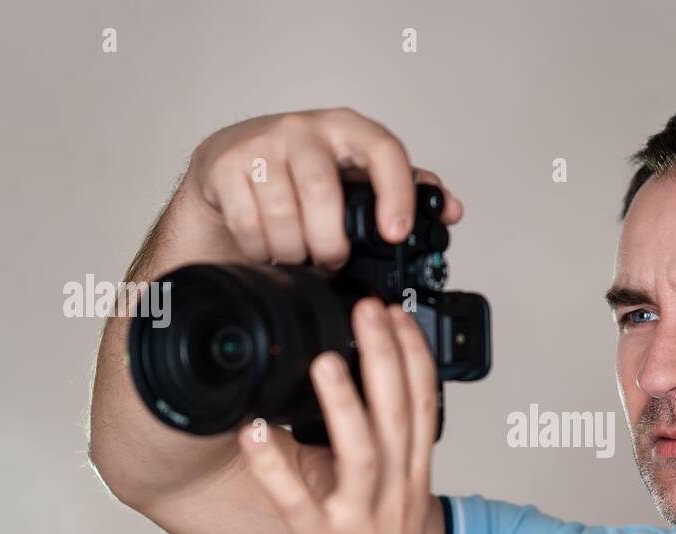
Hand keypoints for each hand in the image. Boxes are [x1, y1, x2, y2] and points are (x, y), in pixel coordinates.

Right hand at [178, 106, 463, 268]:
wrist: (229, 163)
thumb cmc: (303, 173)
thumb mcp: (356, 176)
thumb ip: (405, 191)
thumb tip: (452, 210)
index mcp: (347, 129)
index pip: (383, 150)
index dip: (395, 192)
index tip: (396, 232)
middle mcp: (303, 129)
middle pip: (324, 195)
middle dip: (331, 244)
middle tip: (333, 262)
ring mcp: (260, 145)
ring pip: (283, 216)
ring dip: (296, 253)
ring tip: (303, 259)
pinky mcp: (224, 167)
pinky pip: (249, 225)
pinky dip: (264, 251)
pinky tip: (271, 251)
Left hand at [237, 296, 437, 533]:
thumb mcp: (395, 514)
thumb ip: (385, 466)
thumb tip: (364, 420)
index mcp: (410, 482)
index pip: (422, 407)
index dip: (414, 357)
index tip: (399, 315)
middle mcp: (393, 494)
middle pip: (397, 416)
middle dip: (385, 358)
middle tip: (369, 308)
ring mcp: (360, 521)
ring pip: (360, 452)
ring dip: (343, 403)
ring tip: (323, 358)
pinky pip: (297, 503)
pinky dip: (274, 466)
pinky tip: (253, 431)